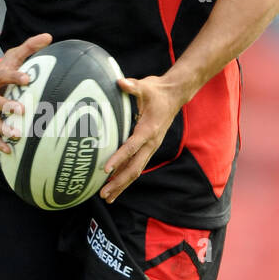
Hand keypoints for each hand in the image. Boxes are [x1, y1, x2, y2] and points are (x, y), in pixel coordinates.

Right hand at [0, 32, 52, 154]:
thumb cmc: (1, 73)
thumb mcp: (11, 58)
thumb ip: (29, 47)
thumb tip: (49, 37)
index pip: (1, 75)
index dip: (13, 76)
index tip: (28, 78)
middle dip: (6, 105)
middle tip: (22, 110)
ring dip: (2, 128)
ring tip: (17, 135)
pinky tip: (10, 151)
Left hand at [100, 75, 182, 201]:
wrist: (175, 95)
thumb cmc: (158, 91)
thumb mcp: (146, 86)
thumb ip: (132, 86)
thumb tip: (120, 82)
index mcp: (148, 130)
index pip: (131, 147)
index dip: (118, 158)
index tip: (105, 169)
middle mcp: (151, 143)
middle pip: (134, 167)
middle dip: (118, 182)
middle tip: (103, 193)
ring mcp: (151, 147)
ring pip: (136, 170)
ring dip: (121, 184)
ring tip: (107, 197)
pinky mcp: (149, 148)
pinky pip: (137, 166)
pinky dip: (126, 177)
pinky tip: (116, 186)